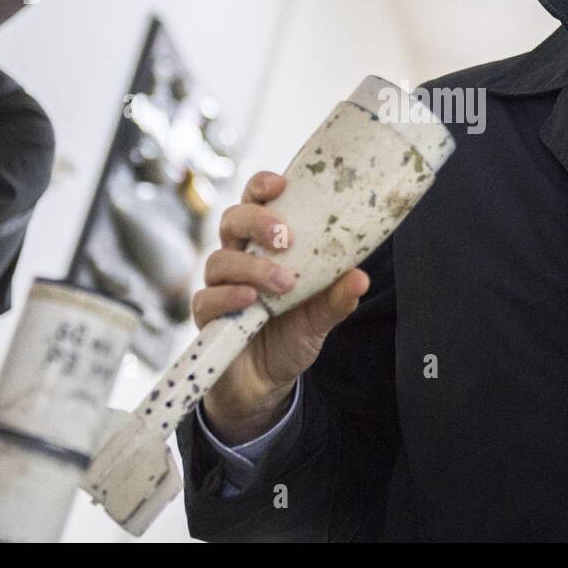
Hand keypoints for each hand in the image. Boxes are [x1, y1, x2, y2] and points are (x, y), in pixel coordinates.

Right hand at [192, 171, 369, 442]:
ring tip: (283, 283)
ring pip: (220, 259)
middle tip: (284, 237)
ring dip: (252, 267)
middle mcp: (238, 257)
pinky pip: (207, 298)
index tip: (281, 184)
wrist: (266, 382)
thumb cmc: (291, 334)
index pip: (255, 202)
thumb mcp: (321, 316)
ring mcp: (219, 285)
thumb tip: (361, 277)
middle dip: (256, 221)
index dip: (262, 186)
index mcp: (264, 245)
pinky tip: (250, 300)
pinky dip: (228, 296)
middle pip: (232, 220)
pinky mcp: (206, 316)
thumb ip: (337, 297)